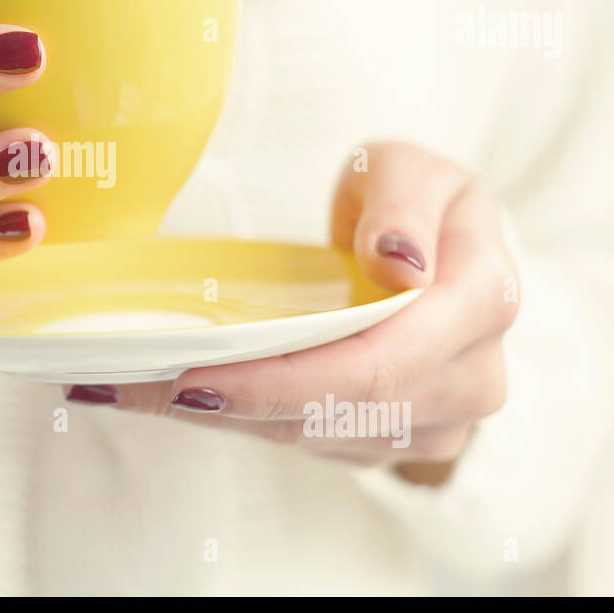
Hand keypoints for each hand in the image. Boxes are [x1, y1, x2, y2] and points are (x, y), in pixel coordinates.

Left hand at [66, 142, 520, 484]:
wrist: (439, 251)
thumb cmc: (416, 203)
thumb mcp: (410, 169)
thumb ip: (404, 201)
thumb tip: (398, 260)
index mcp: (484, 299)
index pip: (378, 361)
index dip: (282, 378)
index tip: (192, 373)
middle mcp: (472, 376)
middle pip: (338, 412)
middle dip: (232, 403)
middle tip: (134, 385)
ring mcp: (438, 421)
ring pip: (316, 437)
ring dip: (221, 417)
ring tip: (129, 388)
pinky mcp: (395, 441)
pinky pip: (312, 443)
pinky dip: (241, 420)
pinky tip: (178, 396)